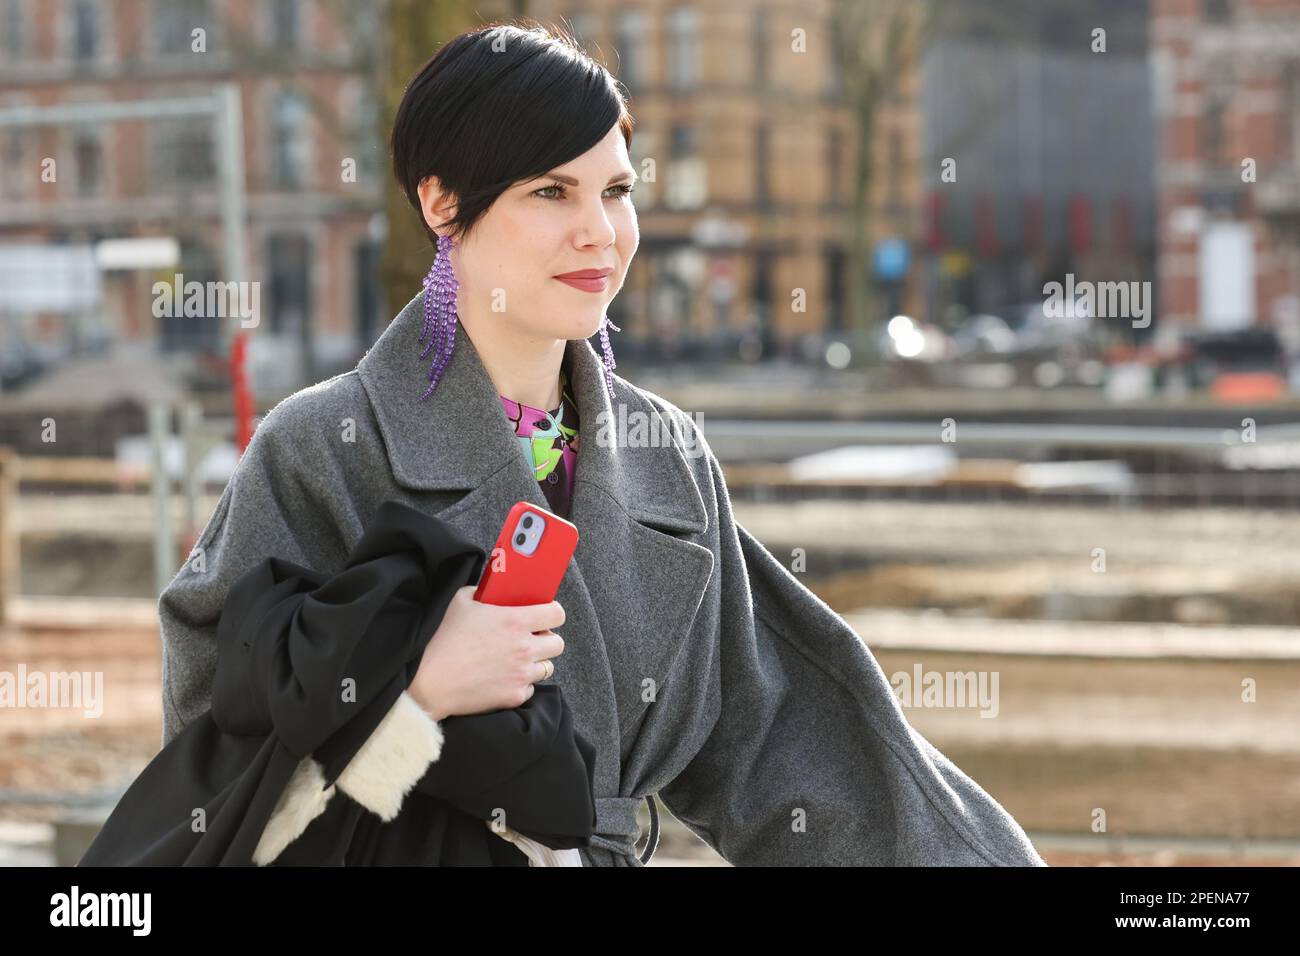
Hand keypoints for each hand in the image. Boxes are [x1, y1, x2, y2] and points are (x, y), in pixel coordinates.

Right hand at [407, 585, 565, 719]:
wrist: (428, 682)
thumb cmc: (442, 639)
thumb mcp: (460, 602)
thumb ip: (481, 592)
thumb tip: (490, 591)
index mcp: (515, 621)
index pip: (556, 614)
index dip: (552, 612)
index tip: (545, 614)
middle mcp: (524, 648)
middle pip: (557, 643)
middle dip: (546, 639)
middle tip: (529, 638)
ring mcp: (521, 674)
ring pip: (547, 667)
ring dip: (535, 662)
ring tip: (515, 659)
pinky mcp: (514, 696)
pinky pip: (530, 688)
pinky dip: (520, 683)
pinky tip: (503, 677)